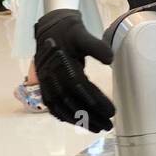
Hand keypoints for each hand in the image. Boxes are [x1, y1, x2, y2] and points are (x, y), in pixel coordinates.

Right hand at [34, 8, 114, 130]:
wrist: (49, 27)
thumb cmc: (69, 32)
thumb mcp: (83, 34)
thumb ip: (96, 46)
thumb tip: (110, 59)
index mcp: (62, 63)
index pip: (80, 87)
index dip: (95, 101)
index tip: (112, 112)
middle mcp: (51, 75)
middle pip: (71, 101)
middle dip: (90, 116)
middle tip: (108, 125)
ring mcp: (45, 81)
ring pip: (60, 106)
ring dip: (78, 120)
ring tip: (96, 128)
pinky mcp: (43, 84)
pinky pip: (51, 104)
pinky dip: (63, 116)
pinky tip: (76, 122)